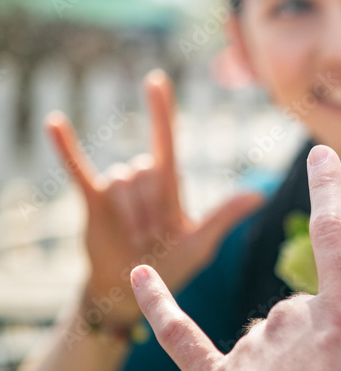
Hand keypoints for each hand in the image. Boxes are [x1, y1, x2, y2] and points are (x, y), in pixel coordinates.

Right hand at [45, 70, 263, 326]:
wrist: (132, 289)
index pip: (165, 140)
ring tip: (135, 240)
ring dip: (130, 215)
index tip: (155, 81)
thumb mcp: (200, 243)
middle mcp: (143, 181)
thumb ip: (224, 217)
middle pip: (144, 172)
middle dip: (150, 210)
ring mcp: (117, 190)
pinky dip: (65, 147)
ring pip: (121, 182)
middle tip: (153, 239)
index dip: (161, 111)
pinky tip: (53, 122)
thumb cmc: (172, 266)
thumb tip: (259, 196)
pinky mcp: (93, 201)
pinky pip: (77, 169)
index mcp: (169, 186)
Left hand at [131, 146, 340, 370]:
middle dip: (326, 350)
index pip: (337, 237)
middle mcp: (292, 322)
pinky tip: (139, 275)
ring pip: (266, 335)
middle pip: (307, 307)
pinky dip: (161, 305)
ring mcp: (250, 352)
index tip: (318, 156)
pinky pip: (182, 336)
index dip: (329, 192)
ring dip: (286, 363)